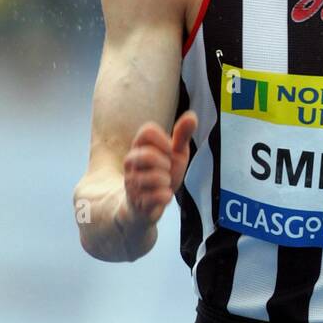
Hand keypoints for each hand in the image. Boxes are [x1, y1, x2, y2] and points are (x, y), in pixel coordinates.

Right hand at [117, 110, 197, 230]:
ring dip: (167, 182)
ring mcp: (131, 182)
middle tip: (165, 170)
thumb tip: (192, 115)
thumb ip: (182, 135)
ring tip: (163, 184)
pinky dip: (166, 197)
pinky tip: (162, 196)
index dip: (163, 140)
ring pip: (156, 177)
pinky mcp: (137, 202)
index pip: (147, 130)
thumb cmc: (161, 176)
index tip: (168, 151)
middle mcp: (130, 163)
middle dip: (166, 164)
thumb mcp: (174, 154)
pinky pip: (159, 196)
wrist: (147, 207)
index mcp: (139, 146)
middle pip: (149, 155)